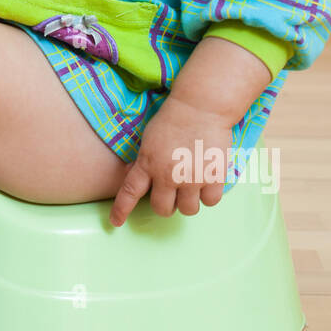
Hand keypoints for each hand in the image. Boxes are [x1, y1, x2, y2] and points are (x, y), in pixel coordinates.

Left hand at [109, 94, 232, 227]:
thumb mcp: (149, 140)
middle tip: (173, 193)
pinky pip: (210, 201)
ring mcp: (192, 178)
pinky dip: (209, 195)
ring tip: (192, 185)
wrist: (201, 107)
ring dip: (189, 201)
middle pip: (162, 209)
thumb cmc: (173, 120)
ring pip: (188, 210)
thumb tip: (134, 178)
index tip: (116, 222)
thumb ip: (143, 162)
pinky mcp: (214, 177)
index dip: (121, 210)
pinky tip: (208, 180)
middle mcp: (168, 175)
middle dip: (166, 204)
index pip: (129, 192)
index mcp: (147, 163)